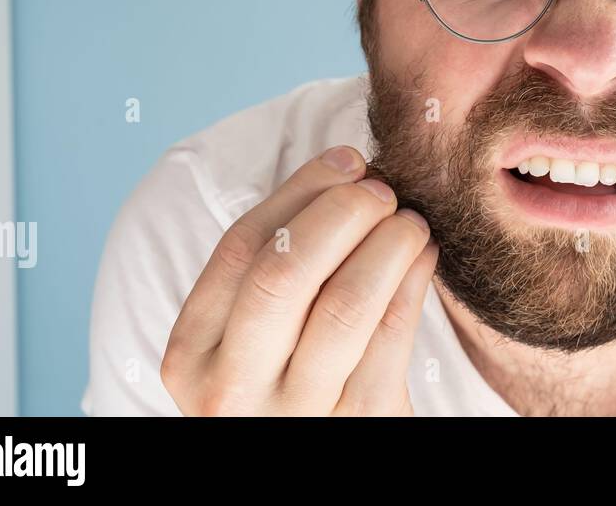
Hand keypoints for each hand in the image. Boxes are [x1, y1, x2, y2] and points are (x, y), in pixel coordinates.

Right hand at [161, 146, 437, 415]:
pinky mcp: (361, 422)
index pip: (239, 249)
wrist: (312, 455)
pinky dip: (413, 280)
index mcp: (192, 354)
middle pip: (284, 273)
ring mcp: (297, 413)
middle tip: (381, 189)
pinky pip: (392, 334)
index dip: (300, 192)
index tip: (346, 160)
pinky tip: (423, 256)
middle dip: (342, 212)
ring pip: (345, 303)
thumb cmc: (287, 377)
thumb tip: (347, 169)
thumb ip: (276, 263)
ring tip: (410, 221)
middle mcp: (233, 389)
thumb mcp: (252, 335)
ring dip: (387, 243)